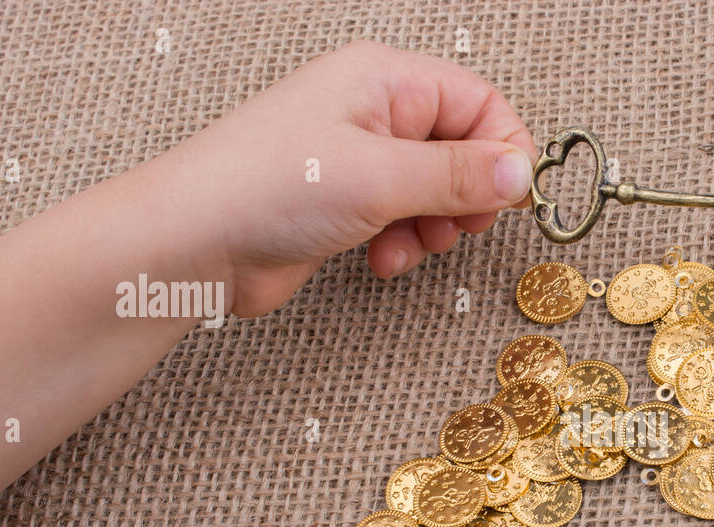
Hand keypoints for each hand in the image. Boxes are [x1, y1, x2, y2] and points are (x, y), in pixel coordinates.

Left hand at [164, 41, 536, 315]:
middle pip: (461, 148)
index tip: (506, 199)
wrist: (192, 243)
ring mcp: (357, 157)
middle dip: (466, 196)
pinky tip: (380, 259)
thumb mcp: (381, 178)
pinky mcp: (343, 202)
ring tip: (408, 246)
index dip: (502, 151)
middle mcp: (372, 111)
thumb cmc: (266, 188)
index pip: (479, 102)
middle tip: (457, 227)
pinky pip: (402, 218)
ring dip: (434, 227)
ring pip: (434, 190)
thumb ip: (459, 175)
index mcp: (383, 79)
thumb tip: (521, 172)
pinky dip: (404, 242)